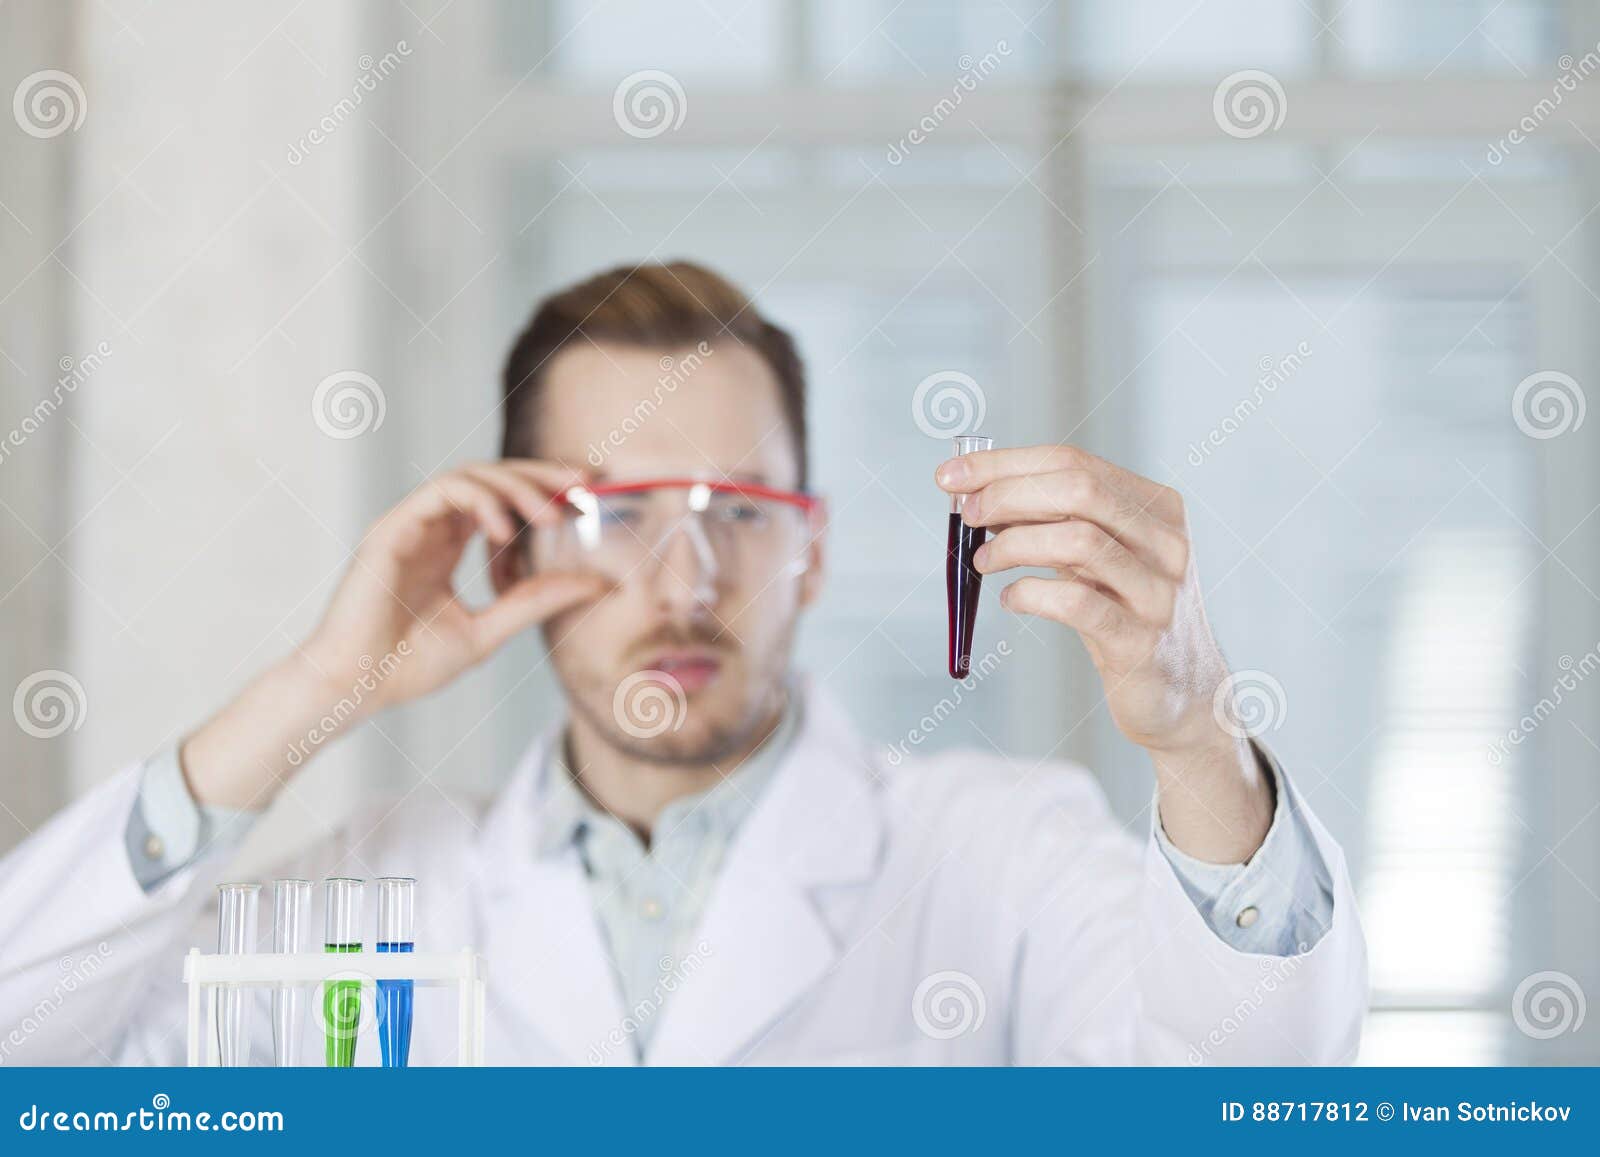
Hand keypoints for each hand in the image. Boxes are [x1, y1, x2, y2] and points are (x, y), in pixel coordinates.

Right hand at [301, 459, 608, 713]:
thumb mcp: (490, 629)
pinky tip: (507, 530)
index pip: (500, 500)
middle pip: (490, 477)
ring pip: (469, 476)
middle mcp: (429, 529)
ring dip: (516, 487)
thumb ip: (536, 600)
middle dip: (539, 475)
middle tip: (582, 481)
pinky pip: (442, 492)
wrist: (356, 688)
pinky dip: (480, 501)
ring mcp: (409, 525)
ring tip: (551, 513)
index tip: (587, 493)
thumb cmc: (409, 666)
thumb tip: (598, 582)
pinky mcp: (392, 529)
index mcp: (446, 547)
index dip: (543, 490)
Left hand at [936, 444, 1269, 860]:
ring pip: (1080, 540)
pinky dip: (1030, 594)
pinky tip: (1012, 599)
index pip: (1073, 461)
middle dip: (1008, 494)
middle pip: (1079, 489)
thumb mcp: (1098, 558)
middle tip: (968, 515)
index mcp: (1156, 506)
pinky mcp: (1140, 641)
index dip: (1004, 463)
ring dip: (1015, 544)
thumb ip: (1054, 524)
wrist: (1182, 695)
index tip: (953, 476)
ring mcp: (1157, 591)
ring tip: (985, 561)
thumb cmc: (1126, 616)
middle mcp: (1166, 541)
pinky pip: (1076, 603)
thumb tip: (981, 494)